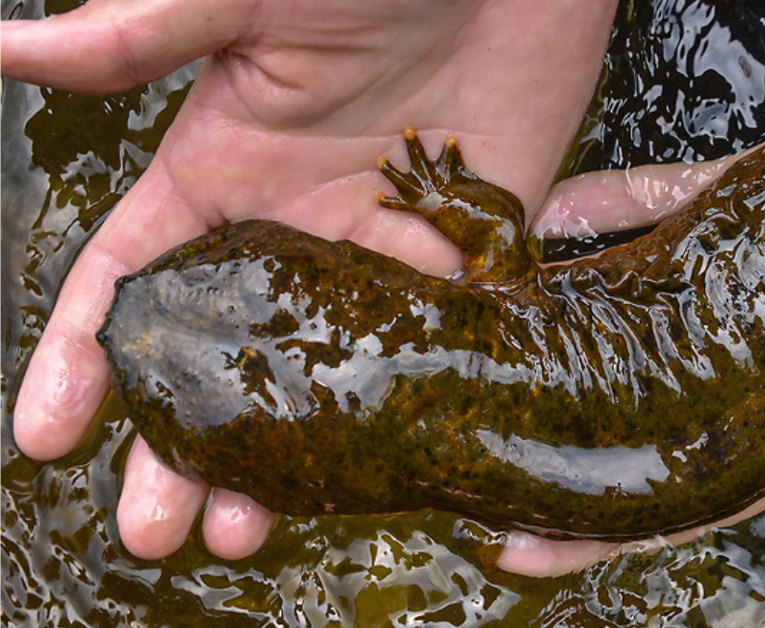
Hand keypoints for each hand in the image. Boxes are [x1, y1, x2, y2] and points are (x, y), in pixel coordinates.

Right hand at [4, 0, 617, 559]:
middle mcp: (291, 228)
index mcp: (221, 169)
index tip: (47, 434)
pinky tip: (361, 485)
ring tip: (241, 531)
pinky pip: (416, 360)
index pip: (129, 280)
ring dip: (276, 459)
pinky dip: (386, 424)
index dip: (83, 357)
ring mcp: (376, 257)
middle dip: (178, 443)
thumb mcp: (250, 0)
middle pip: (219, 359)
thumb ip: (142, 36)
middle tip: (153, 525)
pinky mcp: (461, 267)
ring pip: (312, 381)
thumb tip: (4, 47)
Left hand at [501, 49, 764, 625]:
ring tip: (489, 332)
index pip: (691, 494)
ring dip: (574, 320)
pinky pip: (684, 204)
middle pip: (645, 406)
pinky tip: (556, 214)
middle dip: (561, 432)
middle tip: (469, 448)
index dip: (608, 528)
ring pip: (649, 307)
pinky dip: (624, 205)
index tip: (520, 551)